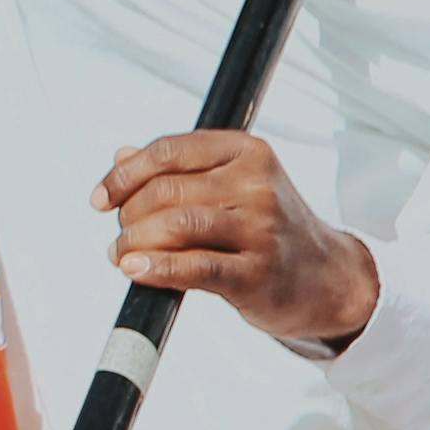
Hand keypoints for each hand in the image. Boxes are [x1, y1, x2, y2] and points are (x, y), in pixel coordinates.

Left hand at [98, 130, 378, 346]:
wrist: (328, 279)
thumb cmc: (268, 229)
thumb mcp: (233, 185)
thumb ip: (178, 169)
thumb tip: (121, 155)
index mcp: (247, 151)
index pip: (168, 152)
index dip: (124, 176)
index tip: (101, 199)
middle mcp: (257, 183)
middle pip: (166, 190)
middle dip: (129, 215)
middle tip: (122, 236)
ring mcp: (261, 227)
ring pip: (176, 224)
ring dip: (134, 242)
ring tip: (123, 256)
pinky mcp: (258, 272)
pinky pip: (194, 266)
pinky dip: (155, 267)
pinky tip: (133, 270)